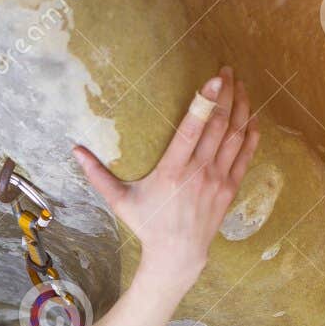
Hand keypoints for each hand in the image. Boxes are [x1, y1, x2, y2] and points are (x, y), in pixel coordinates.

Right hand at [73, 66, 259, 288]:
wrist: (177, 254)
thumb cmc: (147, 224)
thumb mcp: (119, 201)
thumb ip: (97, 174)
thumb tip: (74, 150)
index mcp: (172, 171)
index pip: (192, 130)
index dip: (205, 103)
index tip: (213, 79)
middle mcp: (199, 173)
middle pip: (219, 126)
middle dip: (226, 95)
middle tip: (226, 71)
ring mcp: (218, 180)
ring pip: (235, 136)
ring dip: (240, 107)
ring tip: (239, 85)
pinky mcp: (230, 188)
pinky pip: (245, 154)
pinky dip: (250, 132)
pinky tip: (250, 115)